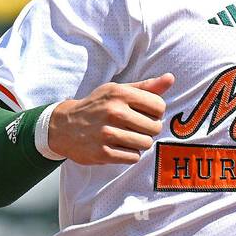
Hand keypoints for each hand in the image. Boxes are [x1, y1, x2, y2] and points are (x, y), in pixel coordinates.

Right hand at [47, 72, 173, 165]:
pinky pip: (133, 157)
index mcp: (120, 94)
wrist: (64, 126)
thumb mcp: (118, 90)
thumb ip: (146, 87)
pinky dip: (129, 154)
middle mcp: (114, 112)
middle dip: (149, 129)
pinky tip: (118, 146)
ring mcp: (107, 133)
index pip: (159, 106)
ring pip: (145, 144)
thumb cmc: (98, 106)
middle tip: (135, 127)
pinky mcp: (102, 153)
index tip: (145, 114)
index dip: (156, 112)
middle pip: (155, 127)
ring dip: (140, 143)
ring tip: (127, 137)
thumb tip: (170, 78)